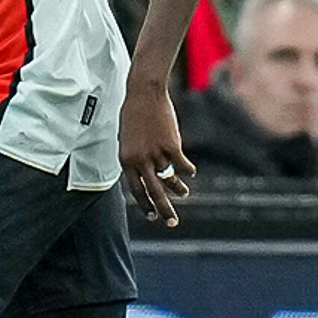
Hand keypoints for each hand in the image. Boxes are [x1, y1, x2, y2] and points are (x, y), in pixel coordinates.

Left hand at [120, 78, 194, 227]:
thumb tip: (145, 174)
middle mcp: (140, 161)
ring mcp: (156, 154)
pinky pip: (182, 165)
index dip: (144, 204)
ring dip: (178, 189)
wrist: (144, 94)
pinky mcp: (171, 146)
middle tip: (172, 223)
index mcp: (126, 160)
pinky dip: (187, 170)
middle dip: (164, 210)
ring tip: (184, 193)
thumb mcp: (127, 139)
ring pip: (170, 179)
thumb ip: (134, 158)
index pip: (135, 190)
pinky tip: (191, 172)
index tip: (151, 215)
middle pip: (153, 193)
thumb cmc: (134, 114)